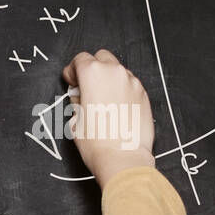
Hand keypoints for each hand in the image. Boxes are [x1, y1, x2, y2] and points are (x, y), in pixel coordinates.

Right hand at [61, 49, 155, 187]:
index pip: (80, 59)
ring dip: (107, 79)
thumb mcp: (74, 119)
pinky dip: (121, 90)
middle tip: (85, 87)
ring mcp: (132, 82)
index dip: (72, 71)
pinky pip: (129, 84)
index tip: (71, 82)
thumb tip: (79, 95)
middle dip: (91, 69)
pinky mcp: (143, 94)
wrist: (123, 157)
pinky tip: (115, 108)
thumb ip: (76, 100)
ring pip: (117, 70)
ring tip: (102, 100)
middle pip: (101, 57)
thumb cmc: (96, 141)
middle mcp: (115, 73)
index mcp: (93, 74)